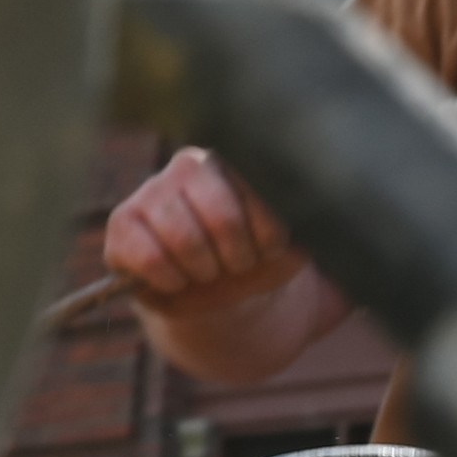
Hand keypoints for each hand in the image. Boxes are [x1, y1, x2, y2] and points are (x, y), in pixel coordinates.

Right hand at [99, 145, 304, 318]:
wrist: (220, 295)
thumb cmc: (259, 261)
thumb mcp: (292, 244)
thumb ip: (311, 225)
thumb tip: (333, 220)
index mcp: (241, 160)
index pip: (261, 195)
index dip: (269, 239)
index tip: (268, 250)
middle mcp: (191, 164)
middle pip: (223, 219)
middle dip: (237, 259)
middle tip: (235, 266)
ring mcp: (152, 189)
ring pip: (184, 239)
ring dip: (205, 272)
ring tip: (208, 272)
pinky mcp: (122, 222)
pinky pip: (149, 257)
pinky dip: (171, 279)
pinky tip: (178, 278)